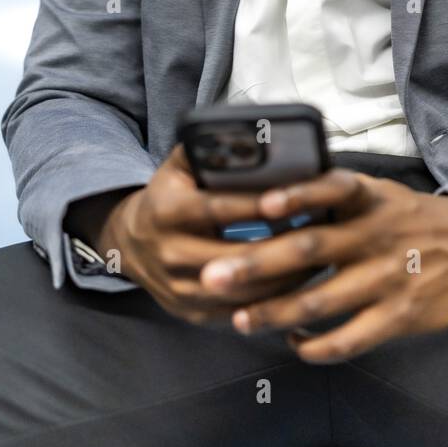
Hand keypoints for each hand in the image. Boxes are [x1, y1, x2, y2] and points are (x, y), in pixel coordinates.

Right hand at [100, 143, 327, 326]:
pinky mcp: (190, 312)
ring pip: (240, 292)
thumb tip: (254, 133)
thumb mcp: (178, 167)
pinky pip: (238, 313)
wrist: (129, 243)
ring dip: (282, 278)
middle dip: (279, 247)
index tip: (291, 199)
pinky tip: (297, 283)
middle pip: (233, 256)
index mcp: (166, 210)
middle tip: (318, 233)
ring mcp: (178, 288)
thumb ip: (209, 149)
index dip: (255, 205)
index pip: (216, 208)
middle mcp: (168, 252)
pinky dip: (270, 301)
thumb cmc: (168, 196)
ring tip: (316, 258)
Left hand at [198, 169, 447, 361]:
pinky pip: (349, 339)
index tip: (263, 204)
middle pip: (310, 250)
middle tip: (214, 276)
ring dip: (275, 313)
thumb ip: (333, 197)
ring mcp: (387, 279)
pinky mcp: (399, 316)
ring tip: (240, 320)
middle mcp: (374, 236)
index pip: (332, 189)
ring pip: (321, 301)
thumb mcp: (379, 193)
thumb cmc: (410, 217)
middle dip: (257, 265)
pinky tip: (294, 345)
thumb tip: (268, 198)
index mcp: (368, 199)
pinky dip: (316, 346)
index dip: (298, 196)